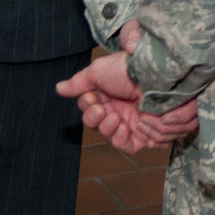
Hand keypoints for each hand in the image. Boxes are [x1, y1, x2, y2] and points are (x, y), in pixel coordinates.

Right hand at [55, 20, 197, 152]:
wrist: (155, 75)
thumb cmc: (128, 69)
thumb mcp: (99, 71)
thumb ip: (79, 83)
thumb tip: (59, 88)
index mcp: (107, 96)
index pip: (88, 110)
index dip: (87, 107)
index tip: (92, 97)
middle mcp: (118, 110)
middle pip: (96, 125)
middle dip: (95, 119)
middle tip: (102, 109)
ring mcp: (131, 123)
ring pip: (109, 136)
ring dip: (107, 128)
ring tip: (115, 116)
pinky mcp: (144, 135)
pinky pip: (126, 145)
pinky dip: (120, 139)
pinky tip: (122, 127)